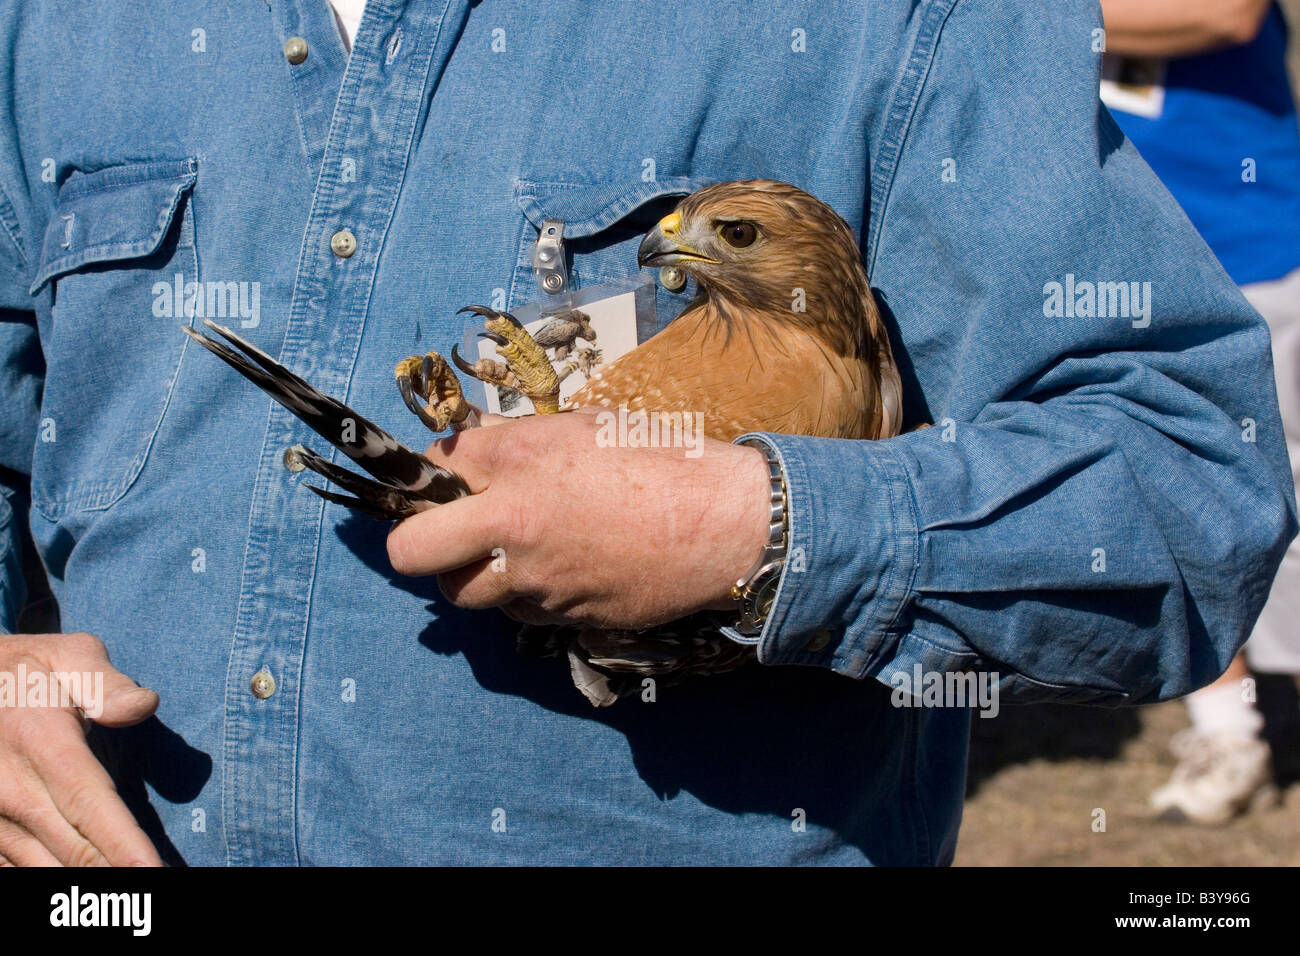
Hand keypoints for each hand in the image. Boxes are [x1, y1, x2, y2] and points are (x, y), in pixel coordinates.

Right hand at [0, 632, 162, 865]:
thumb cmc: (27, 672)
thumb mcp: (68, 656)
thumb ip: (106, 682)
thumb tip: (142, 706)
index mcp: (41, 743)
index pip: (89, 803)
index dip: (122, 845)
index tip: (152, 873)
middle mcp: (11, 788)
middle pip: (72, 848)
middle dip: (117, 876)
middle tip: (156, 887)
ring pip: (42, 868)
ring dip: (85, 887)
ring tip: (131, 897)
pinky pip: (15, 869)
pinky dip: (50, 880)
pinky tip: (86, 888)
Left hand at [386, 410, 770, 628]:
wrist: (724, 522)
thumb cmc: (663, 458)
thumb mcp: (584, 427)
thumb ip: (517, 437)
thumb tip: (473, 439)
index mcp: (515, 460)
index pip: (431, 468)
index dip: (437, 475)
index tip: (453, 480)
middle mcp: (511, 522)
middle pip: (411, 552)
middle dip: (417, 543)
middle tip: (445, 534)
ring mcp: (534, 578)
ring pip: (465, 593)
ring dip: (477, 576)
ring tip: (517, 554)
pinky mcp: (561, 617)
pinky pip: (520, 612)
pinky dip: (528, 597)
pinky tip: (566, 572)